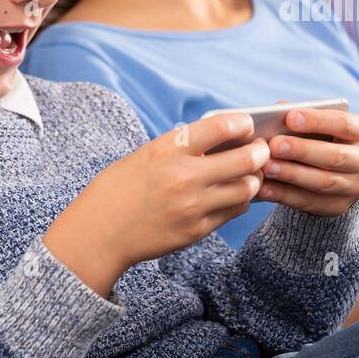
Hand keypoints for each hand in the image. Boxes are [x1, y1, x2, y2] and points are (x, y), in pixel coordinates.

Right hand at [103, 113, 270, 270]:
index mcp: (167, 149)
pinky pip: (234, 211)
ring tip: (248, 173)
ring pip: (247, 188)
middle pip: (247, 159)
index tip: (246, 124)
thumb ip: (185, 147)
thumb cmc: (120, 188)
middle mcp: (184, 176)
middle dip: (260, 151)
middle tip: (261, 149)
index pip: (222, 125)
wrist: (98, 234)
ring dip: (253, 178)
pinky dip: (239, 200)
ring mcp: (193, 206)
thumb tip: (226, 137)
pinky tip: (232, 194)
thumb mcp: (148, 154)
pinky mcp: (196, 230)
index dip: (243, 123)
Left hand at [256, 106, 358, 216]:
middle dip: (302, 151)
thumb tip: (278, 111)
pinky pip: (310, 203)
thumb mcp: (319, 125)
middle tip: (274, 145)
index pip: (344, 124)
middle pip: (335, 157)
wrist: (334, 173)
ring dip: (292, 174)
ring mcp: (356, 188)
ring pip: (323, 183)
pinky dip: (284, 195)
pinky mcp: (339, 207)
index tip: (290, 117)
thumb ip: (301, 117)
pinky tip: (264, 188)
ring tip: (266, 166)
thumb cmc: (321, 138)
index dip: (317, 120)